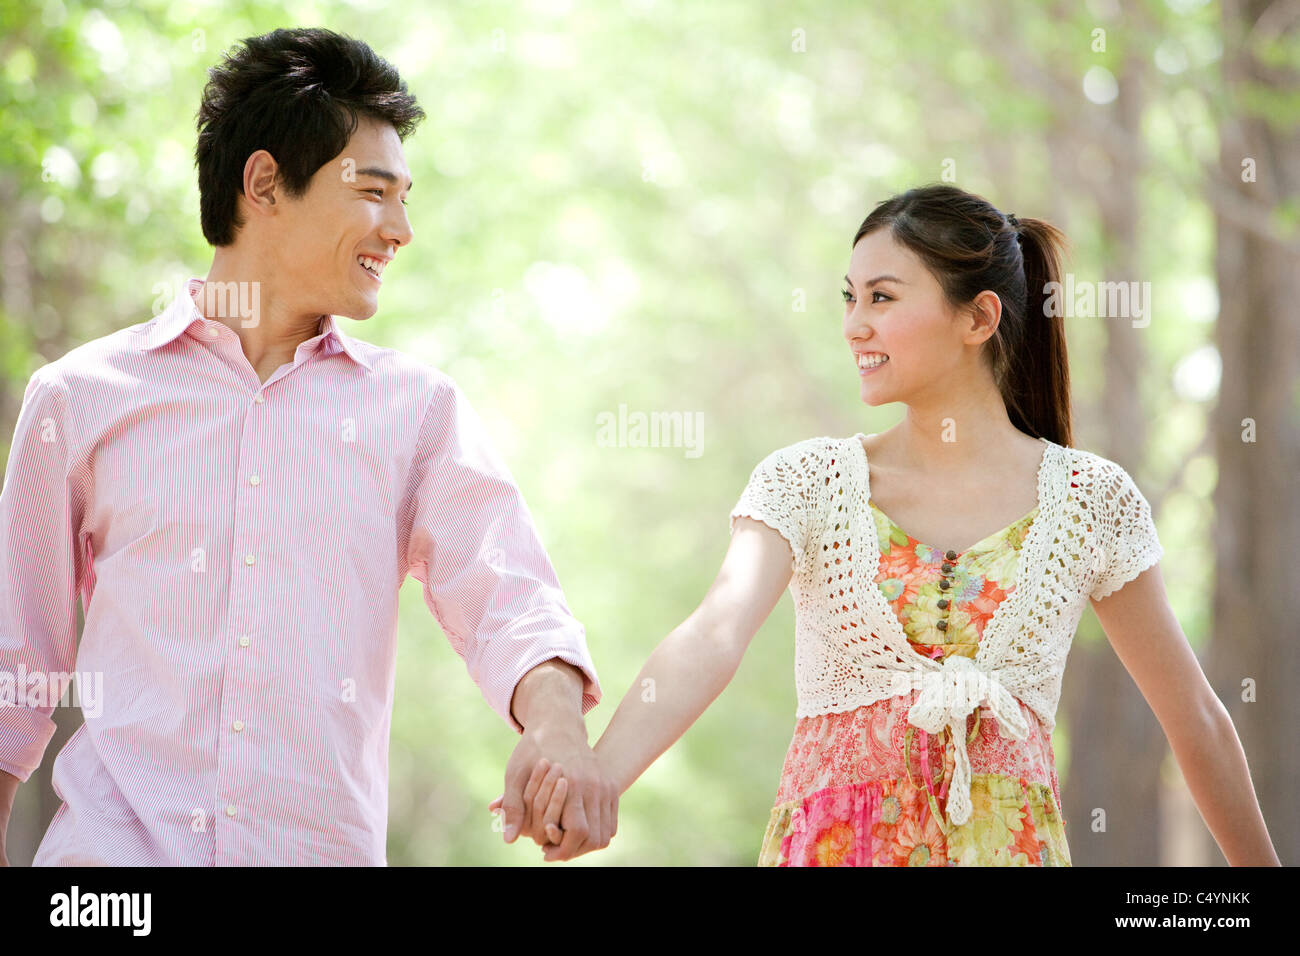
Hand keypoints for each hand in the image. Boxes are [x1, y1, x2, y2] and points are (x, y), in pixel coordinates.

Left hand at [493, 719, 618, 860]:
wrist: (558, 723)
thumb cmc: (532, 749)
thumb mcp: (516, 775)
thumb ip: (514, 807)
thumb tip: (509, 839)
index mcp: (573, 782)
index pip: (578, 832)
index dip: (562, 849)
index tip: (545, 852)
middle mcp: (594, 785)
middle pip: (596, 837)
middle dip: (574, 851)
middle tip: (553, 851)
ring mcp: (605, 785)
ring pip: (606, 832)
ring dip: (587, 844)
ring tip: (564, 844)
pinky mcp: (610, 786)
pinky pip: (611, 821)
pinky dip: (597, 832)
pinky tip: (576, 832)